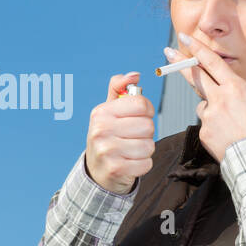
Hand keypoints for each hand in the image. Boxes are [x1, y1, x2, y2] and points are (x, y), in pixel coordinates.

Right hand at [85, 73, 155, 194]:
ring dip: (145, 150)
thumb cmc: (108, 136)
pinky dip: (143, 164)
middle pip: (148, 126)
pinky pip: (146, 163)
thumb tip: (134, 75)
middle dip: (146, 133)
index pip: (140, 104)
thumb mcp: (109, 110)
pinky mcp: (115, 169)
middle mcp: (101, 130)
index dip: (147, 110)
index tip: (140, 116)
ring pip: (149, 146)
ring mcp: (107, 151)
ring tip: (131, 150)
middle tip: (134, 136)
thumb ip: (120, 88)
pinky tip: (131, 162)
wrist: (96, 170)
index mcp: (101, 113)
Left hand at [170, 31, 245, 161]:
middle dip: (180, 63)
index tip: (185, 37)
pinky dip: (214, 130)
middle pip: (195, 76)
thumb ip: (241, 98)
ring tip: (232, 125)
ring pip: (204, 106)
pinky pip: (206, 126)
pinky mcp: (204, 133)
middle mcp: (220, 98)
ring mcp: (209, 116)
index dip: (197, 48)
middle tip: (168, 52)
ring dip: (212, 110)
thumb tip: (233, 100)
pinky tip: (228, 138)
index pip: (213, 62)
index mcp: (237, 88)